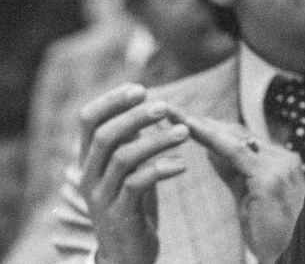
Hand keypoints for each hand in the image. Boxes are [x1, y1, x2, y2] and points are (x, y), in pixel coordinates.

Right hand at [78, 84, 188, 263]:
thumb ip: (130, 141)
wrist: (126, 254)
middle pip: (105, 136)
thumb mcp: (128, 168)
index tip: (139, 88)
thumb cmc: (131, 203)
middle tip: (165, 106)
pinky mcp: (119, 215)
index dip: (111, 100)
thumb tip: (144, 104)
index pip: (87, 121)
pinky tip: (183, 165)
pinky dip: (161, 169)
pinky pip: (137, 185)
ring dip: (156, 140)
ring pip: (123, 158)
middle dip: (135, 116)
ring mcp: (101, 197)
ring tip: (184, 132)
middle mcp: (89, 176)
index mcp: (89, 160)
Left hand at [179, 114, 304, 263]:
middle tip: (175, 111)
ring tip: (177, 116)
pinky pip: (234, 152)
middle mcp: (283, 158)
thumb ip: (233, 173)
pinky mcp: (268, 178)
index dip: (216, 129)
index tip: (191, 120)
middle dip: (205, 122)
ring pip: (234, 138)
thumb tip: (213, 151)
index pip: (244, 138)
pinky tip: (191, 130)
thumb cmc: (273, 234)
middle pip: (238, 133)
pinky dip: (211, 138)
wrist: (294, 255)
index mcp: (282, 161)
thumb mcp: (249, 198)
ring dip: (203, 126)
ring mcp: (278, 166)